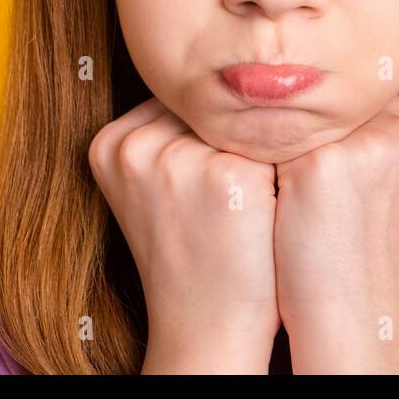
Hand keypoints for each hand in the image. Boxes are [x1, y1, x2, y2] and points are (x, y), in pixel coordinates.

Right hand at [88, 97, 280, 372]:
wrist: (208, 325)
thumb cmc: (191, 252)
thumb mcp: (158, 186)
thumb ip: (168, 132)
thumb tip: (221, 73)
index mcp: (109, 143)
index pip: (176, 102)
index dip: (211, 127)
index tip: (225, 158)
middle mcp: (135, 146)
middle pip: (209, 108)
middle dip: (236, 131)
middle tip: (251, 170)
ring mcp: (179, 160)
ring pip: (244, 122)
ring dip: (267, 142)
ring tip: (273, 180)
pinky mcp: (228, 177)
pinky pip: (275, 146)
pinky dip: (289, 164)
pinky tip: (286, 192)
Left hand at [272, 95, 398, 372]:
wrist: (355, 325)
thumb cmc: (368, 262)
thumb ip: (384, 141)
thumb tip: (338, 100)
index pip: (374, 107)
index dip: (344, 137)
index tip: (333, 175)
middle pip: (343, 110)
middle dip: (320, 137)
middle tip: (308, 185)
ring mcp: (372, 145)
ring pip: (309, 122)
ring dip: (290, 147)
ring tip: (290, 195)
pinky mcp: (323, 163)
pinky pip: (276, 143)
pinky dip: (266, 168)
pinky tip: (272, 198)